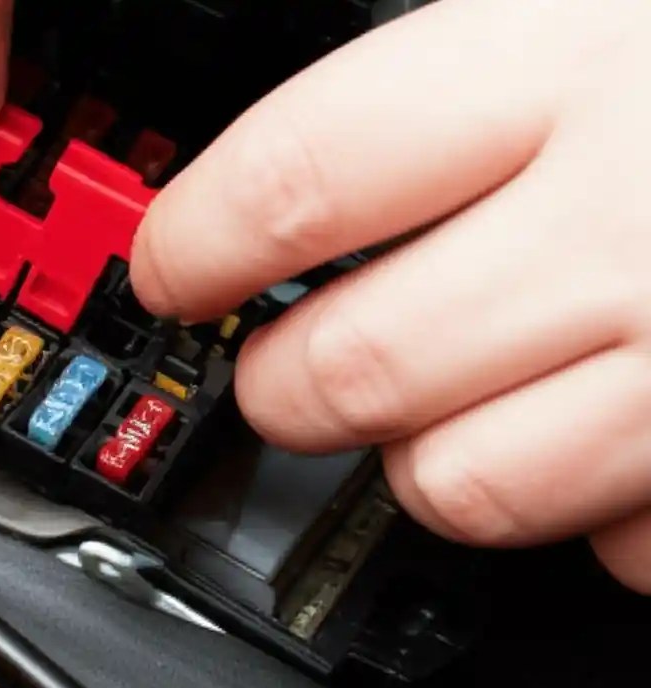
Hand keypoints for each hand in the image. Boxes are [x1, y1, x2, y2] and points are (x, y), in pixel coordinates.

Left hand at [130, 0, 650, 591]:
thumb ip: (478, 64)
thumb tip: (320, 169)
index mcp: (574, 58)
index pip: (304, 177)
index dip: (203, 238)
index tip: (172, 268)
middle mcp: (643, 218)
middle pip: (358, 365)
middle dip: (284, 385)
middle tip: (282, 368)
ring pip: (466, 483)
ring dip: (425, 457)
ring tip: (445, 402)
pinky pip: (621, 541)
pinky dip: (593, 506)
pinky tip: (619, 428)